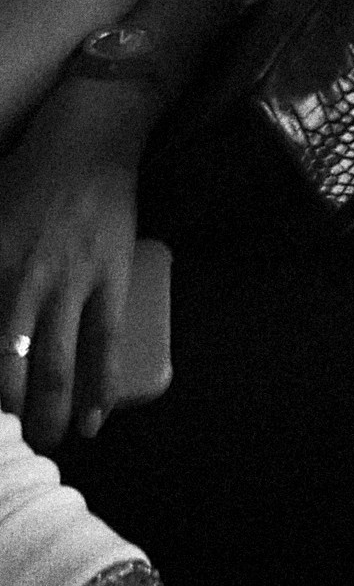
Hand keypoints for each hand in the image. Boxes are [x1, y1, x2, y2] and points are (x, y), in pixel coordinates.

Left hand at [0, 110, 145, 448]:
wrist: (89, 139)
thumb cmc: (26, 179)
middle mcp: (25, 283)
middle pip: (9, 371)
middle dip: (8, 418)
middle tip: (7, 447)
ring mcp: (72, 283)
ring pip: (57, 368)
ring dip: (48, 417)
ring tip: (43, 446)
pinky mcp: (111, 278)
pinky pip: (105, 344)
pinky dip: (100, 388)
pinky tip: (91, 423)